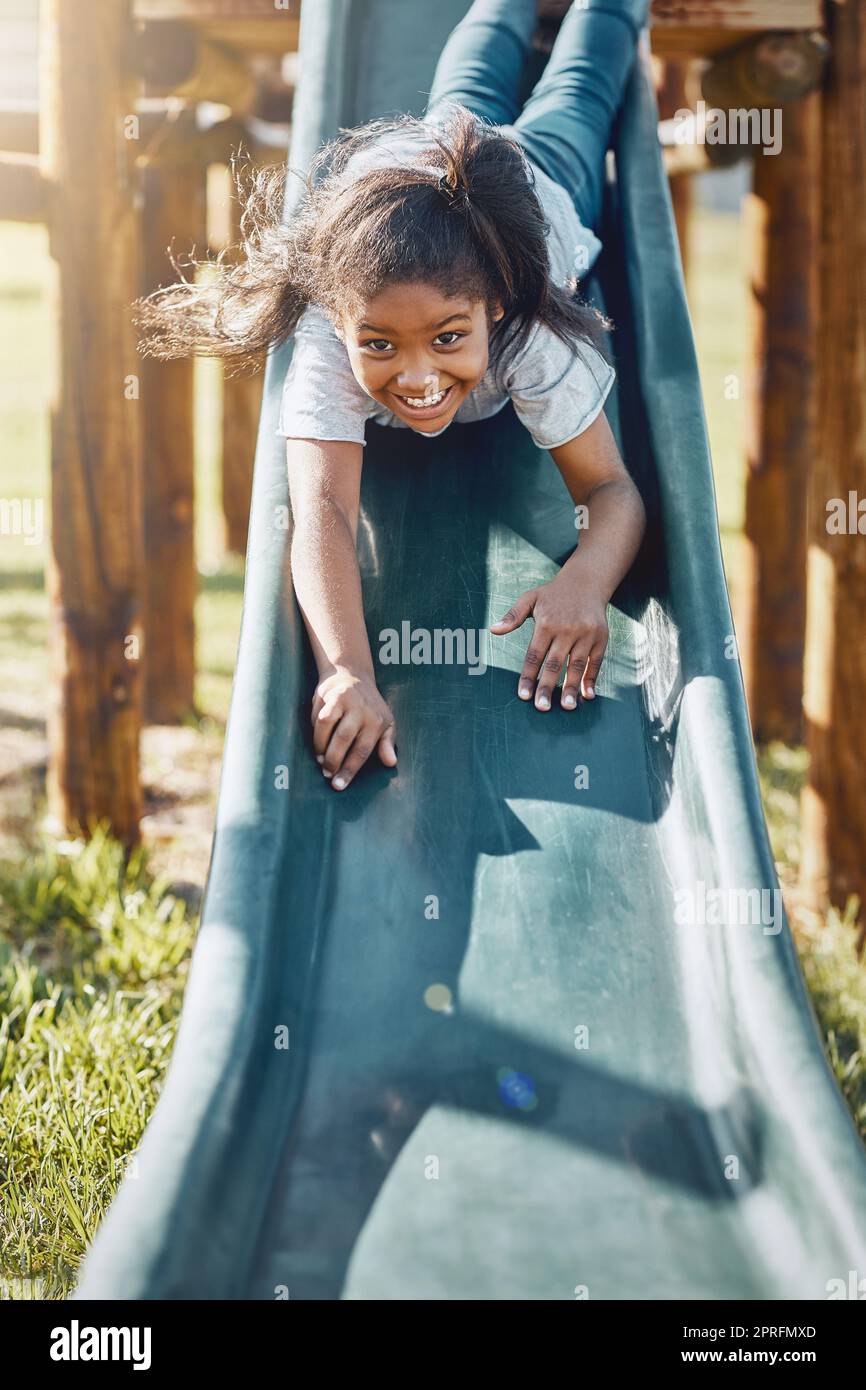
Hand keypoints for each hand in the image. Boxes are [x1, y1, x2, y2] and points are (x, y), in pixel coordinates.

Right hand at [312, 667, 396, 789]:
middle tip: (326, 775)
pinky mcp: (326, 694)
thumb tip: (391, 762)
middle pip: (343, 738)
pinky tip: (316, 742)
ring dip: (320, 746)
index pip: (362, 749)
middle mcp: (359, 708)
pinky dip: (314, 732)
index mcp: (376, 720)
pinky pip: (316, 716)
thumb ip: (387, 743)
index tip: (339, 785)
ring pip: (326, 725)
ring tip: (319, 760)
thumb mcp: (386, 722)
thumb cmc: (370, 706)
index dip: (349, 770)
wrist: (352, 673)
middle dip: (333, 761)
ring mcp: (341, 699)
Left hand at [489, 577, 607, 709]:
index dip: (528, 676)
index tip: (523, 695)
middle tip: (542, 707)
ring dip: (571, 687)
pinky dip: (591, 678)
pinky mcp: (601, 638)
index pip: (534, 655)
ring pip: (576, 665)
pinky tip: (586, 694)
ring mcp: (586, 634)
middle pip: (555, 664)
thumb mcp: (530, 598)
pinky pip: (595, 662)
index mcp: (546, 623)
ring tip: (567, 707)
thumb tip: (493, 629)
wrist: (586, 581)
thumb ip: (513, 616)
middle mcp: (567, 630)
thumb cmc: (553, 594)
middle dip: (547, 687)